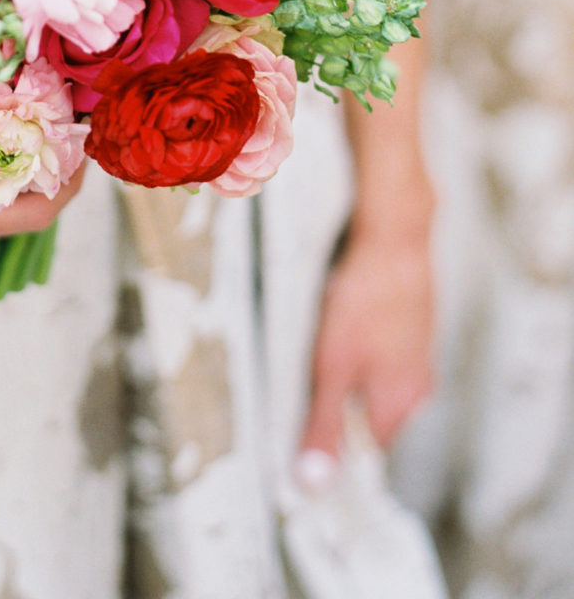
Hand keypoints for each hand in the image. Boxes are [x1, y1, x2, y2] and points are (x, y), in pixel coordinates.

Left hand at [299, 223, 433, 462]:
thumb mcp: (332, 366)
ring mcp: (417, 357)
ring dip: (346, 369)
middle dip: (334, 401)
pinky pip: (380, 354)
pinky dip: (359, 344)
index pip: (364, 454)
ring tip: (326, 334)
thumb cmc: (366, 299)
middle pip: (366, 417)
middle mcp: (416, 388)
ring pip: (371, 382)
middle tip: (307, 369)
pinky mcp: (412, 331)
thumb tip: (314, 481)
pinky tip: (344, 317)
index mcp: (399, 405)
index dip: (331, 446)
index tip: (301, 436)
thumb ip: (324, 425)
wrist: (396, 238)